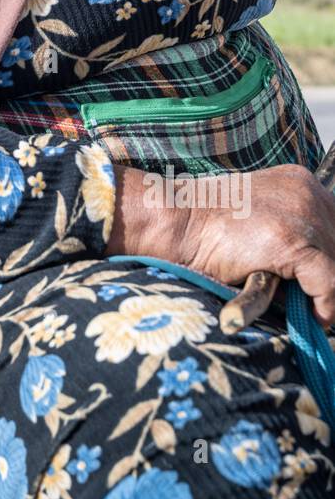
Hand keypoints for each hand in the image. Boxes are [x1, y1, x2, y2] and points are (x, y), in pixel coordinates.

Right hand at [108, 162, 334, 327]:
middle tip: (317, 300)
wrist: (178, 221)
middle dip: (330, 273)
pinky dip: (326, 305)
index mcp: (300, 182)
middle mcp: (307, 193)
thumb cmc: (206, 224)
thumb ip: (286, 224)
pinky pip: (329, 283)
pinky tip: (314, 316)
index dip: (331, 253)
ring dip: (329, 292)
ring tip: (314, 309)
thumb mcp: (256, 212)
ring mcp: (301, 216)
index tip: (325, 279)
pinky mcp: (292, 243)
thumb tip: (311, 273)